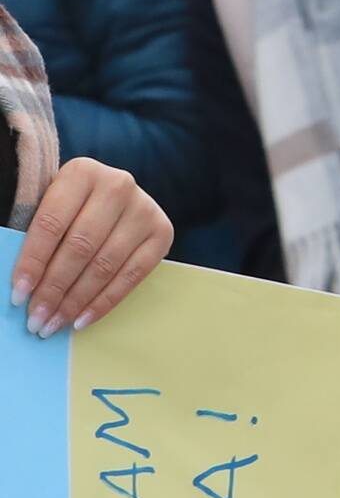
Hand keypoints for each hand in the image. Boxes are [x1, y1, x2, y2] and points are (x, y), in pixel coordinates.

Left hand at [16, 156, 171, 329]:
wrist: (113, 196)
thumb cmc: (69, 207)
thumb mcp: (48, 206)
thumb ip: (36, 236)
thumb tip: (22, 285)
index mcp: (82, 173)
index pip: (51, 224)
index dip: (32, 263)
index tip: (18, 297)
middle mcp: (118, 186)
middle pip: (80, 247)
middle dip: (54, 289)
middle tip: (36, 320)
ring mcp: (145, 209)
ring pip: (105, 264)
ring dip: (77, 301)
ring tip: (54, 324)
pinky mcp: (162, 232)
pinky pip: (133, 275)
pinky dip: (105, 301)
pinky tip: (82, 320)